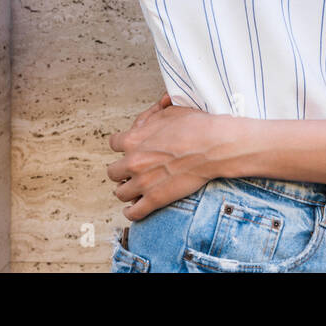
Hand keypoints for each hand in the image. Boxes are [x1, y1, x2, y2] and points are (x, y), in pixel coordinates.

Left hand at [107, 104, 229, 220]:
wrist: (213, 146)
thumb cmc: (195, 127)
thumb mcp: (169, 113)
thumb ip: (152, 118)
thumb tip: (148, 118)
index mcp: (134, 139)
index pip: (114, 144)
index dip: (121, 146)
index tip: (128, 149)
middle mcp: (133, 161)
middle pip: (112, 171)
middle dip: (121, 171)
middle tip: (130, 171)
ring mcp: (143, 182)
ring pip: (120, 193)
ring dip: (126, 190)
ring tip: (132, 190)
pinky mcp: (155, 199)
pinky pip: (133, 213)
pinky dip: (131, 212)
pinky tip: (133, 208)